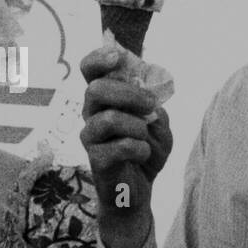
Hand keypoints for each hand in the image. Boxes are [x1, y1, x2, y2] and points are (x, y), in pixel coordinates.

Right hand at [78, 46, 172, 247]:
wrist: (138, 191)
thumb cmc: (144, 151)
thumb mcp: (158, 123)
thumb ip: (152, 105)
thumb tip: (147, 90)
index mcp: (104, 99)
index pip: (89, 70)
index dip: (99, 58)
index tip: (118, 56)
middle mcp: (91, 114)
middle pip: (95, 89)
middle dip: (129, 93)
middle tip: (151, 105)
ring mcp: (90, 138)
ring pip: (108, 119)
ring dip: (137, 125)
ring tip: (146, 136)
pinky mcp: (96, 161)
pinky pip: (120, 147)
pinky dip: (140, 149)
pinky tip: (143, 155)